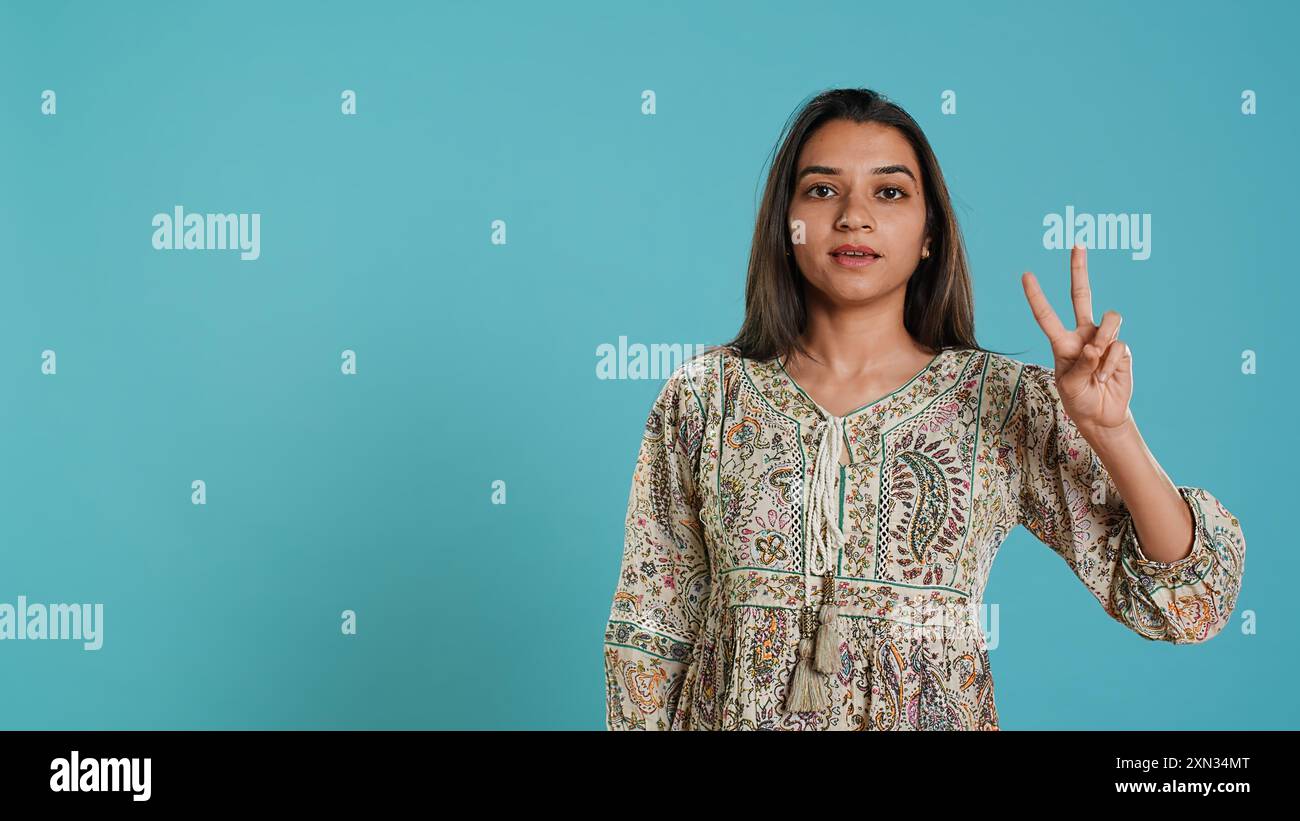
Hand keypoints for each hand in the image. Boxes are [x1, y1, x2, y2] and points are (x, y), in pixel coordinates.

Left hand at [1021, 244, 1133, 432]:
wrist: (1101, 415)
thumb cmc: (1078, 399)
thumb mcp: (1070, 385)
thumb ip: (1081, 363)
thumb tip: (1095, 344)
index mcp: (1062, 342)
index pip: (1046, 316)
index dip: (1037, 296)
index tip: (1026, 275)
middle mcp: (1082, 334)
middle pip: (1081, 295)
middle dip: (1079, 270)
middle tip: (1077, 244)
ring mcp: (1103, 338)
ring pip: (1110, 320)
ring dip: (1104, 341)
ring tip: (1096, 365)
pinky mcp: (1121, 348)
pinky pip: (1118, 345)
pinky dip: (1110, 364)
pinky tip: (1105, 377)